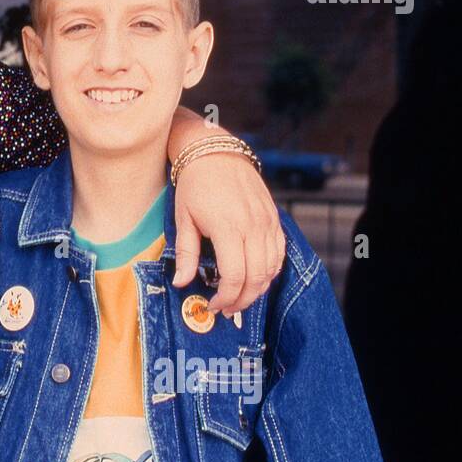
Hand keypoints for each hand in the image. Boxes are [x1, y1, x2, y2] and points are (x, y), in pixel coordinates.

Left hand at [172, 153, 284, 315]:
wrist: (215, 152)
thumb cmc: (194, 185)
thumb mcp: (183, 219)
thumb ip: (186, 254)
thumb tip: (182, 283)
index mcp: (228, 228)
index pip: (235, 276)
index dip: (226, 297)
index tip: (213, 305)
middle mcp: (253, 226)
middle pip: (257, 277)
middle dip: (242, 300)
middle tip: (227, 309)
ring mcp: (267, 222)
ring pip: (271, 268)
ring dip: (257, 289)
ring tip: (240, 298)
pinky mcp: (274, 218)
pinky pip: (279, 253)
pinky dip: (270, 271)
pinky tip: (255, 278)